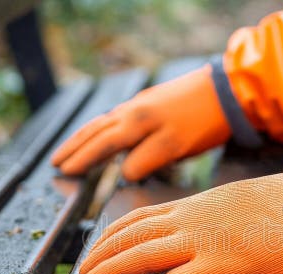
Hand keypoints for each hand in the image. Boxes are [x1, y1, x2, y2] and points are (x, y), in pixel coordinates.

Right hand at [51, 65, 230, 180]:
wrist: (226, 90)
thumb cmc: (204, 121)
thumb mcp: (176, 146)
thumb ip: (147, 160)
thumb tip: (125, 172)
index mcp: (137, 123)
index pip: (103, 145)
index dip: (85, 160)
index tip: (65, 173)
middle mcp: (133, 111)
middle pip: (97, 132)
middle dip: (75, 148)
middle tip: (55, 162)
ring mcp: (140, 105)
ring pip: (104, 123)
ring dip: (83, 138)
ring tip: (68, 151)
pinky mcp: (150, 102)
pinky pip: (114, 118)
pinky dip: (100, 128)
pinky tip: (102, 133)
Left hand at [79, 171, 282, 273]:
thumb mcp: (235, 205)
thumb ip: (209, 219)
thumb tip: (196, 238)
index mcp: (194, 206)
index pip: (139, 218)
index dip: (111, 235)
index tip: (96, 249)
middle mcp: (191, 219)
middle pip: (131, 235)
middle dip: (101, 255)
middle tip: (83, 273)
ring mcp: (204, 240)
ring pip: (142, 254)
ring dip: (112, 271)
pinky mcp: (223, 263)